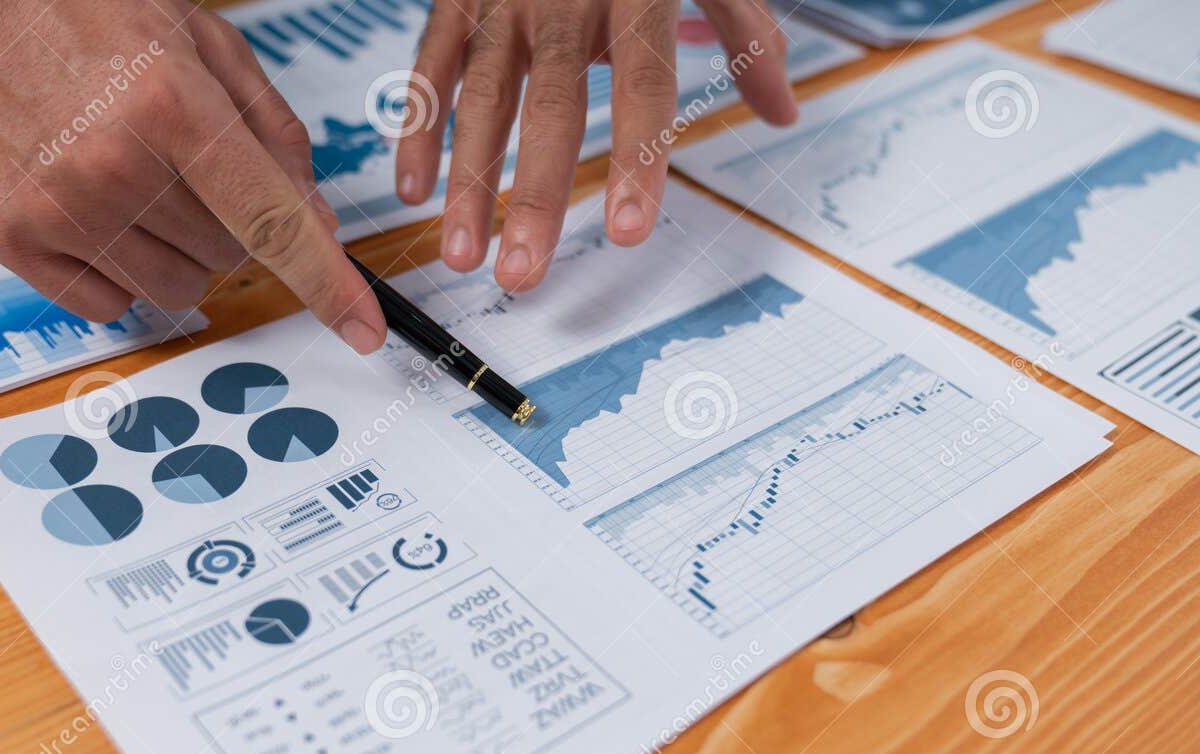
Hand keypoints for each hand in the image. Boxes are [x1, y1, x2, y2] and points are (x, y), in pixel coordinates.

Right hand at [0, 0, 386, 352]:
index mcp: (169, 104)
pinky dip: (120, 268)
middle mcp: (110, 162)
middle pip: (228, 255)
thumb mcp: (200, 42)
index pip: (272, 221)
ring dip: (179, 250)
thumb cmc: (85, 12)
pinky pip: (109, 302)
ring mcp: (54, 207)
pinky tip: (96, 208)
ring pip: (177, 287)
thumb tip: (318, 222)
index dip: (327, 282)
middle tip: (186, 166)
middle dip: (228, 221)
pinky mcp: (10, 238)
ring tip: (140, 182)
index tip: (362, 327)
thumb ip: (272, 132)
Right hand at [395, 0, 798, 290]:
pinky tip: (416, 190)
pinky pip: (432, 65)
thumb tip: (782, 110)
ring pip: (480, 94)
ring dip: (467, 180)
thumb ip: (743, 34)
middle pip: (549, 106)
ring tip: (463, 252)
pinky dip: (419, 128)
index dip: (634, 160)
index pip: (640, 85)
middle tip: (523, 273)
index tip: (625, 230)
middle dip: (532, 196)